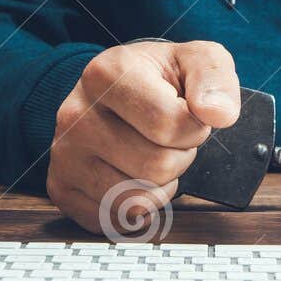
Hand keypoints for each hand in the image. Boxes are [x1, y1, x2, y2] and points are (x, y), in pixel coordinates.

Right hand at [47, 40, 239, 234]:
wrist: (112, 90)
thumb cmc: (156, 78)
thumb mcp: (195, 61)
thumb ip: (215, 79)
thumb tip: (219, 114)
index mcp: (105, 74)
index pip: (171, 125)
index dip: (195, 127)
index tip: (186, 114)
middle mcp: (75, 115)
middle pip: (157, 167)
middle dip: (179, 156)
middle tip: (167, 138)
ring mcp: (64, 155)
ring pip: (137, 199)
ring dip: (160, 184)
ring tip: (150, 154)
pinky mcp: (62, 188)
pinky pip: (117, 219)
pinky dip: (137, 205)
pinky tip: (132, 175)